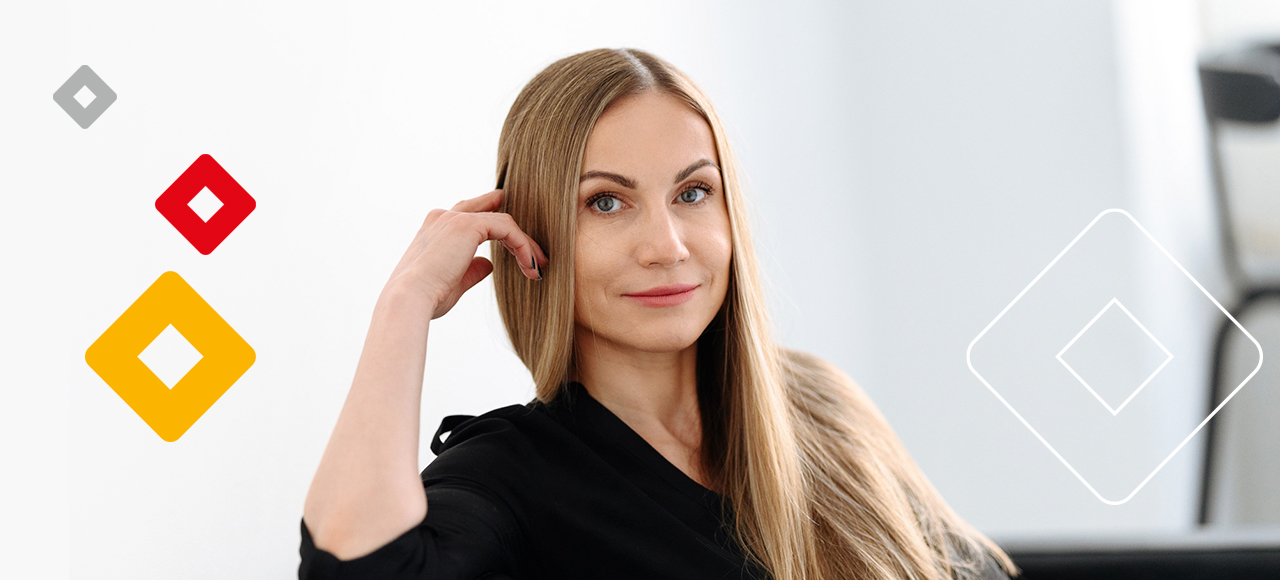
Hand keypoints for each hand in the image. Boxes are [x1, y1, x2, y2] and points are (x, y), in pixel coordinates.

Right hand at [384, 189, 546, 318]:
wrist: (409, 298)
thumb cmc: (426, 297)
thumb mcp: (454, 281)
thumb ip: (472, 269)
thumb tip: (489, 265)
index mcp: (434, 227)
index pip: (471, 214)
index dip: (495, 221)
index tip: (515, 237)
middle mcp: (444, 217)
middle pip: (489, 209)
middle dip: (515, 229)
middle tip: (536, 252)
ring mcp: (455, 218)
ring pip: (504, 222)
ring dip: (525, 245)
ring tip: (537, 267)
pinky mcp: (468, 225)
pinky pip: (507, 229)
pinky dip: (523, 246)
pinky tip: (531, 266)